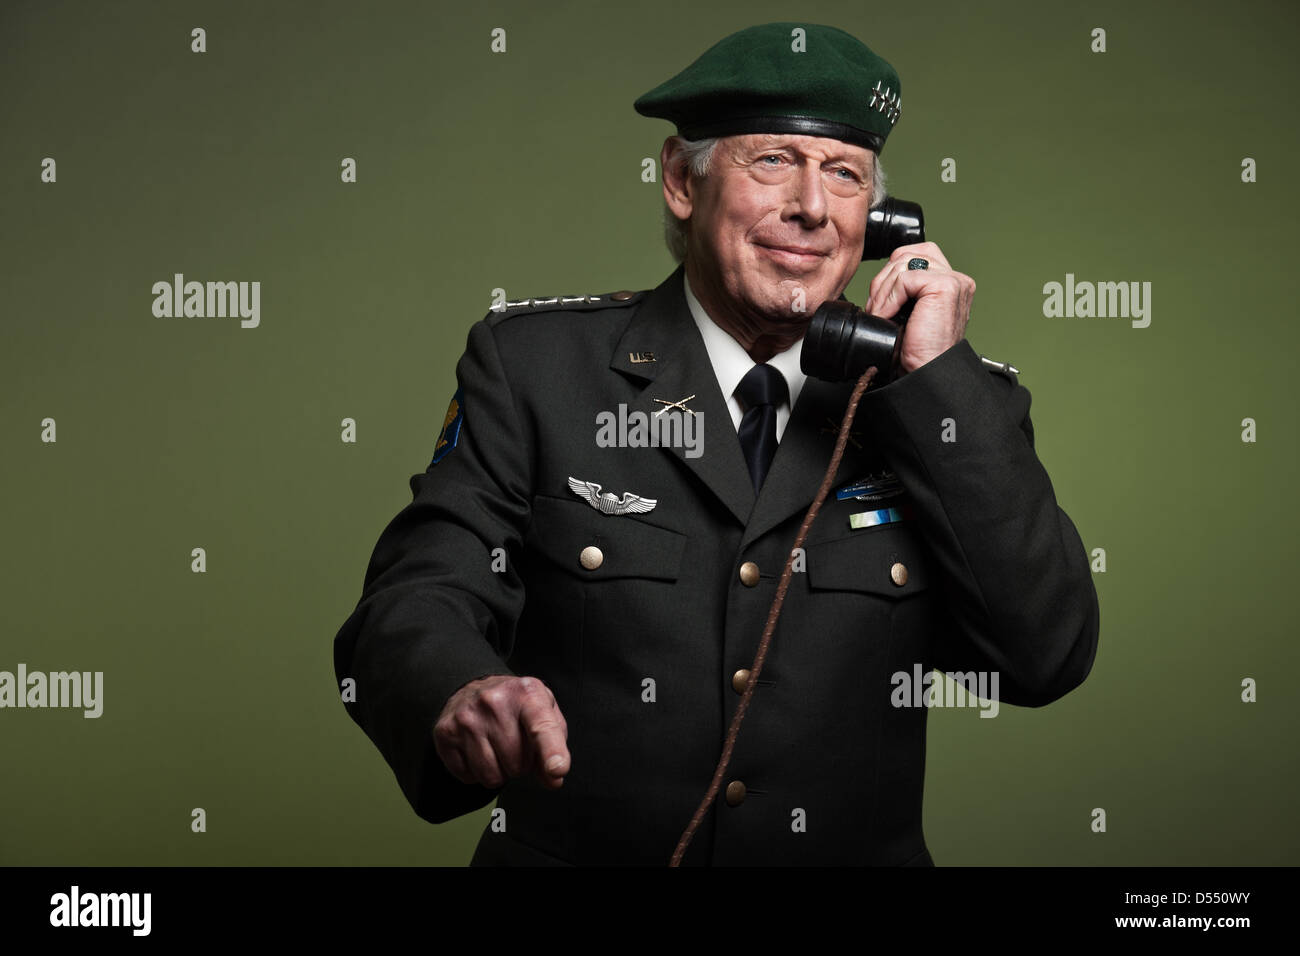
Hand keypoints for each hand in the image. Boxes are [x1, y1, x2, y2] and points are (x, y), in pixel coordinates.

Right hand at [433, 675, 570, 789]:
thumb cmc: (515, 705)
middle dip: (520, 765)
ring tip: (497, 749)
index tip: (557, 769)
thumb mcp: (543, 712)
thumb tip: (554, 778)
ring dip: (498, 772)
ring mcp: (467, 718)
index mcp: (527, 694)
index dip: (552, 751)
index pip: (542, 727)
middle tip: (514, 746)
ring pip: (491, 776)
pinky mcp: (445, 733)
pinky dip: (475, 772)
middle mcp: (494, 702)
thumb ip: (555, 745)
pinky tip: (478, 750)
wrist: (472, 687)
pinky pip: (467, 776)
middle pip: (517, 764)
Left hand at [863, 241, 974, 373]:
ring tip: (884, 315)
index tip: (882, 305)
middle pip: (905, 255)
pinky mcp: (946, 286)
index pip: (910, 256)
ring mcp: (954, 280)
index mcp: (948, 283)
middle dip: (883, 281)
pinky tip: (890, 317)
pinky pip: (904, 278)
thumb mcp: (907, 313)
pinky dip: (889, 298)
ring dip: (883, 292)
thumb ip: (902, 291)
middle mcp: (956, 279)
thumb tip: (880, 281)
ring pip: (901, 264)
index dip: (889, 276)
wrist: (925, 374)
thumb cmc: (917, 352)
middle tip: (879, 310)